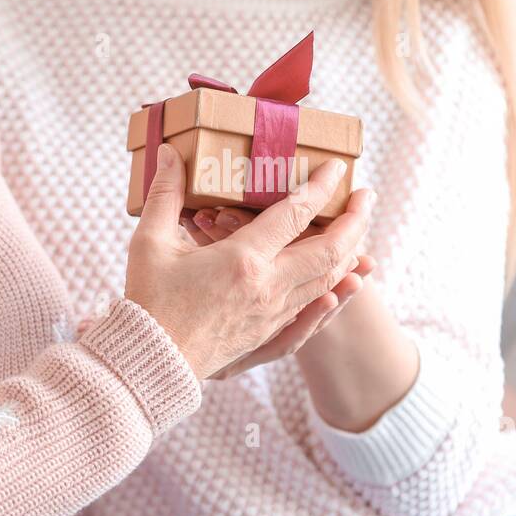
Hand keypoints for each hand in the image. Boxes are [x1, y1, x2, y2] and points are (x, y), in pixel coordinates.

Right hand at [124, 144, 373, 380]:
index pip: (295, 214)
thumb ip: (165, 194)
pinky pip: (314, 310)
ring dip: (351, 251)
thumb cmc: (148, 301)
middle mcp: (268, 287)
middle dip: (355, 220)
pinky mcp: (269, 333)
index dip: (321, 186)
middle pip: (329, 250)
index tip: (337, 166)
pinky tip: (345, 281)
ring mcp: (273, 314)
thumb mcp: (150, 242)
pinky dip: (335, 291)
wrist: (150, 362)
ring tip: (361, 229)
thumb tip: (168, 153)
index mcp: (242, 260)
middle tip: (367, 196)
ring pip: (328, 280)